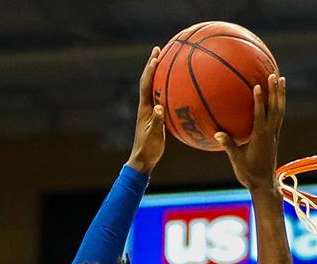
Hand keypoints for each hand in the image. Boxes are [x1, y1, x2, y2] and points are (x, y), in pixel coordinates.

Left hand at [128, 48, 167, 173]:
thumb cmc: (148, 150)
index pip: (146, 85)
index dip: (150, 70)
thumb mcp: (154, 136)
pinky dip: (165, 87)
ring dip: (157, 73)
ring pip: (153, 87)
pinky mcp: (154, 116)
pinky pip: (160, 96)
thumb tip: (160, 106)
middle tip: (158, 50)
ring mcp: (149, 111)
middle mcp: (145, 106)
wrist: (142, 160)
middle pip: (148, 80)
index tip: (156, 56)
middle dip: (152, 65)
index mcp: (144, 109)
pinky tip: (174, 86)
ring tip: (164, 60)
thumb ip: (157, 122)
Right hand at [217, 75, 286, 189]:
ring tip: (281, 78)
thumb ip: (228, 146)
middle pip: (275, 108)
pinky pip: (279, 116)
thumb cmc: (249, 174)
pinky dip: (279, 104)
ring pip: (279, 110)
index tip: (258, 85)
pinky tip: (277, 96)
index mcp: (260, 137)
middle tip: (275, 75)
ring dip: (280, 94)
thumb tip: (217, 133)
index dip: (259, 100)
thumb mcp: (236, 161)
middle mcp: (270, 133)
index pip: (260, 115)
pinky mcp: (274, 136)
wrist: (264, 184)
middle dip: (275, 91)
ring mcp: (274, 134)